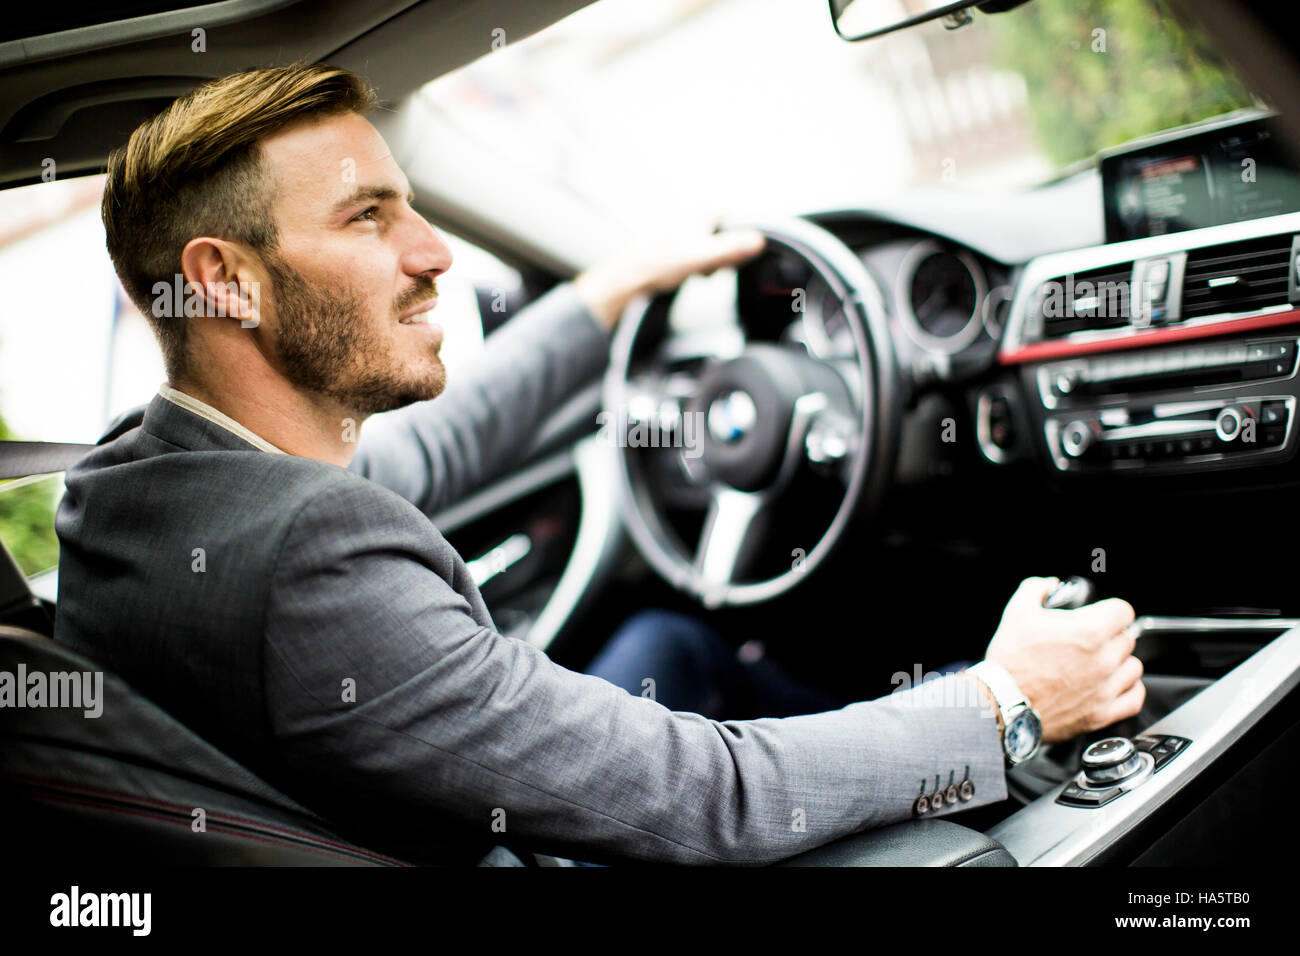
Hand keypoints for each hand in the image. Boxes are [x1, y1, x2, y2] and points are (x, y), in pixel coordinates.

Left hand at [573, 228, 766, 330]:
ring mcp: (685, 232)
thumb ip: (730, 249)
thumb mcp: (701, 257)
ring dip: (711, 264)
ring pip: (713, 248)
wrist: (626, 279)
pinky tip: (688, 276)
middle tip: (712, 269)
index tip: (738, 258)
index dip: (742, 242)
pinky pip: (699, 257)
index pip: (739, 221)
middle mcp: (694, 218)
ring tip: (697, 274)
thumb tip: (759, 240)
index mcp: (702, 213)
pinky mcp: (676, 248)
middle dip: (724, 256)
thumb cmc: (657, 265)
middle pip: (727, 237)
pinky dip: (698, 268)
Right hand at [982, 577, 1143, 744]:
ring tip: (1099, 664)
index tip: (1100, 615)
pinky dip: (1127, 690)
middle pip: (1127, 638)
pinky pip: (1134, 698)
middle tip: (1087, 641)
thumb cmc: (1009, 662)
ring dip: (1119, 663)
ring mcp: (1105, 689)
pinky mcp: (1102, 714)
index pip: (1123, 611)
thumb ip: (1036, 589)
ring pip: (1133, 667)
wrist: (1000, 704)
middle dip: (1109, 636)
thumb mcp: (1016, 612)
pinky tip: (1112, 685)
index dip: (1109, 610)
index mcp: (1089, 632)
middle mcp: (1104, 661)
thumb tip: (1049, 585)